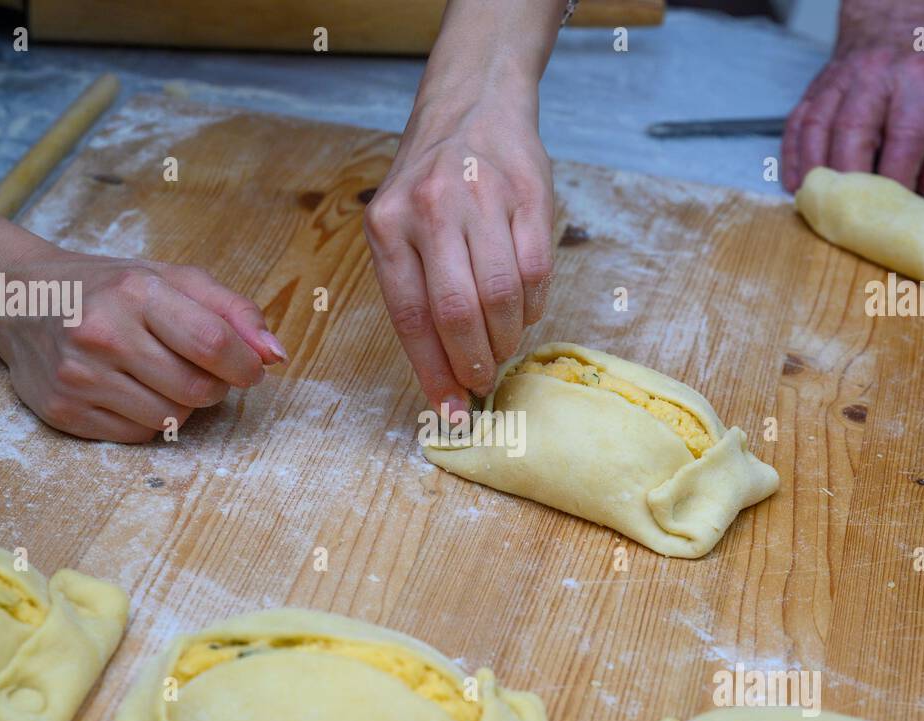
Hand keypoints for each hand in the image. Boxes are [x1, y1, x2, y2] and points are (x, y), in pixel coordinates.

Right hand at [0, 249, 284, 441]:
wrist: (19, 299)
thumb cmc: (111, 288)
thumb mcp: (172, 279)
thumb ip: (232, 311)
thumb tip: (275, 355)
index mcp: (136, 292)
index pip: (214, 344)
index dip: (245, 366)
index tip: (249, 369)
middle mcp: (103, 334)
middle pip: (197, 389)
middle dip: (213, 386)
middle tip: (200, 369)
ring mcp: (78, 376)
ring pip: (171, 419)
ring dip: (182, 405)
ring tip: (160, 376)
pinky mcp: (63, 411)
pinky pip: (138, 437)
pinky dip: (149, 421)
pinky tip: (130, 391)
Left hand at [365, 96, 552, 413]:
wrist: (472, 106)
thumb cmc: (430, 182)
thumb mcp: (398, 225)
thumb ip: (413, 289)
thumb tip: (441, 373)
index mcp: (387, 226)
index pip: (410, 317)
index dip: (433, 372)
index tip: (450, 411)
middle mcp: (430, 210)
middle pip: (456, 312)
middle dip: (473, 361)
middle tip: (482, 379)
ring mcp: (481, 199)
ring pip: (500, 296)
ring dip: (506, 338)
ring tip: (502, 345)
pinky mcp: (527, 195)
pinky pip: (536, 271)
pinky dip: (532, 306)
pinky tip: (522, 311)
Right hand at [781, 0, 923, 199]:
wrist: (894, 19)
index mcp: (918, 81)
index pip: (904, 137)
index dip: (896, 179)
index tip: (894, 208)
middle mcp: (875, 77)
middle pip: (853, 133)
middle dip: (849, 180)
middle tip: (851, 213)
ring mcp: (840, 81)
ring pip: (817, 128)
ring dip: (815, 171)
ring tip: (818, 203)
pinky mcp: (816, 89)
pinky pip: (796, 124)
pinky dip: (793, 157)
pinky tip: (797, 182)